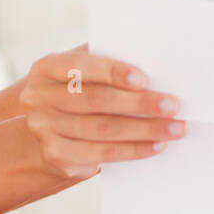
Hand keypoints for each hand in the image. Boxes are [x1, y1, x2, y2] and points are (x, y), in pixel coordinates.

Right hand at [19, 42, 185, 179]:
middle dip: (138, 104)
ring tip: (174, 128)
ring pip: (102, 130)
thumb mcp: (83, 71)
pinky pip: (101, 153)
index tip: (143, 79)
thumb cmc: (78, 91)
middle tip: (172, 106)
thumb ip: (107, 60)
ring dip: (144, 130)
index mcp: (46, 68)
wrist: (48, 131)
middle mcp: (38, 98)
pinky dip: (133, 150)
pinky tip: (156, 145)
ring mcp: (44, 129)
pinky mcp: (56, 155)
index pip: (79, 67)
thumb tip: (151, 58)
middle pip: (94, 101)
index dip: (111, 72)